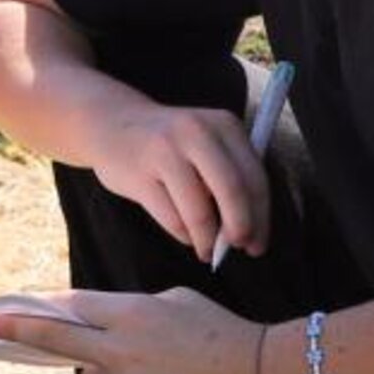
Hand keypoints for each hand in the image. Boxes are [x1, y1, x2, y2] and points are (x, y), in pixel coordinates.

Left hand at [0, 286, 263, 373]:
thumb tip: (108, 321)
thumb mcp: (179, 302)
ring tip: (150, 363)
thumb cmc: (226, 333)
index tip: (8, 309)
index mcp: (132, 315)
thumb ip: (135, 310)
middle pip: (60, 341)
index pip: (70, 308)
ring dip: (103, 367)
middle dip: (24, 333)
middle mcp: (121, 352)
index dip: (40, 307)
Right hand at [90, 93, 271, 269]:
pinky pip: (171, 219)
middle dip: (240, 228)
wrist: (112, 125)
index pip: (254, 177)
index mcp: (224, 125)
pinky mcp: (139, 175)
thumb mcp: (207, 142)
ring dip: (207, 240)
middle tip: (239, 248)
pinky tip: (184, 233)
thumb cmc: (169, 143)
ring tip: (206, 249)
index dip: (261, 217)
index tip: (258, 242)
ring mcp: (164, 152)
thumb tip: (250, 231)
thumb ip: (231, 176)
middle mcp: (196, 133)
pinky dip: (182, 234)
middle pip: (232, 191)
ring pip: (199, 212)